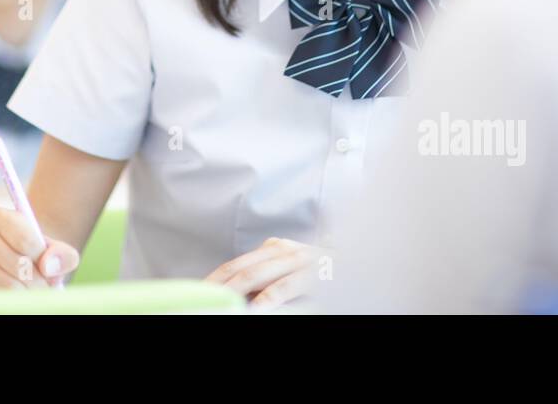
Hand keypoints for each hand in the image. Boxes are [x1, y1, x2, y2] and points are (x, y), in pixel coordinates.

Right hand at [0, 207, 79, 290]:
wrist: (20, 261)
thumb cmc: (37, 252)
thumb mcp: (55, 248)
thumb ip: (62, 254)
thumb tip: (48, 266)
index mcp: (0, 216)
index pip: (24, 239)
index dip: (41, 257)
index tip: (47, 265)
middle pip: (16, 263)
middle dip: (37, 279)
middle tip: (46, 285)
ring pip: (5, 284)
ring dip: (27, 293)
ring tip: (35, 290)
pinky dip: (12, 301)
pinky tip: (19, 294)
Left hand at [206, 237, 322, 310]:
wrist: (362, 259)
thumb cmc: (322, 272)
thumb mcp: (290, 270)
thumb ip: (266, 279)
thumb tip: (236, 296)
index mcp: (272, 249)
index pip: (233, 265)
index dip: (212, 280)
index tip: (195, 294)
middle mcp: (281, 250)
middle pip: (237, 270)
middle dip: (216, 287)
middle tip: (199, 301)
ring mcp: (296, 260)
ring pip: (255, 276)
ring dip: (233, 292)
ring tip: (218, 305)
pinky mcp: (313, 273)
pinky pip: (284, 287)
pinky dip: (266, 300)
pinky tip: (255, 309)